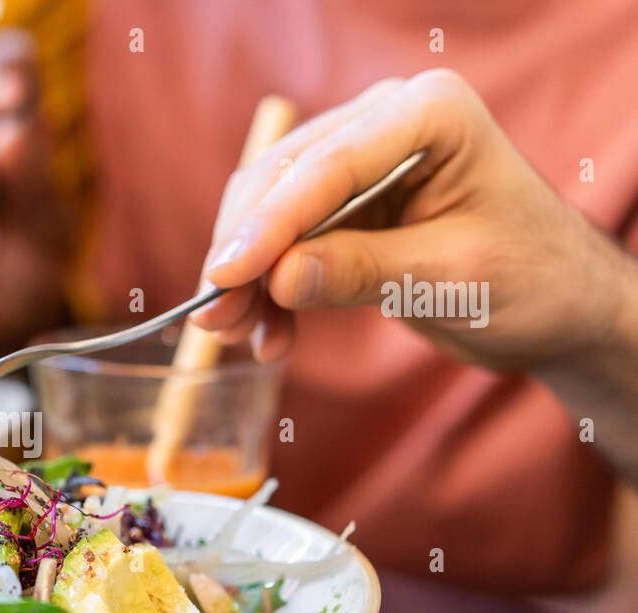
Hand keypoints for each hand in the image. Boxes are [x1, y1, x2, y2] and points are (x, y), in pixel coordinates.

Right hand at [194, 69, 636, 370]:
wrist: (557, 306)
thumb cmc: (531, 280)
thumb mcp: (452, 279)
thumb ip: (365, 272)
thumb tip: (279, 277)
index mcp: (429, 113)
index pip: (328, 165)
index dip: (269, 224)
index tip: (224, 276)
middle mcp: (385, 121)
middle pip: (281, 180)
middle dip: (243, 253)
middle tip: (215, 317)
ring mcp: (360, 162)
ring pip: (268, 212)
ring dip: (246, 279)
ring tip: (236, 336)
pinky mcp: (344, 206)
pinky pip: (283, 244)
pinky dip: (267, 291)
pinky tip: (270, 338)